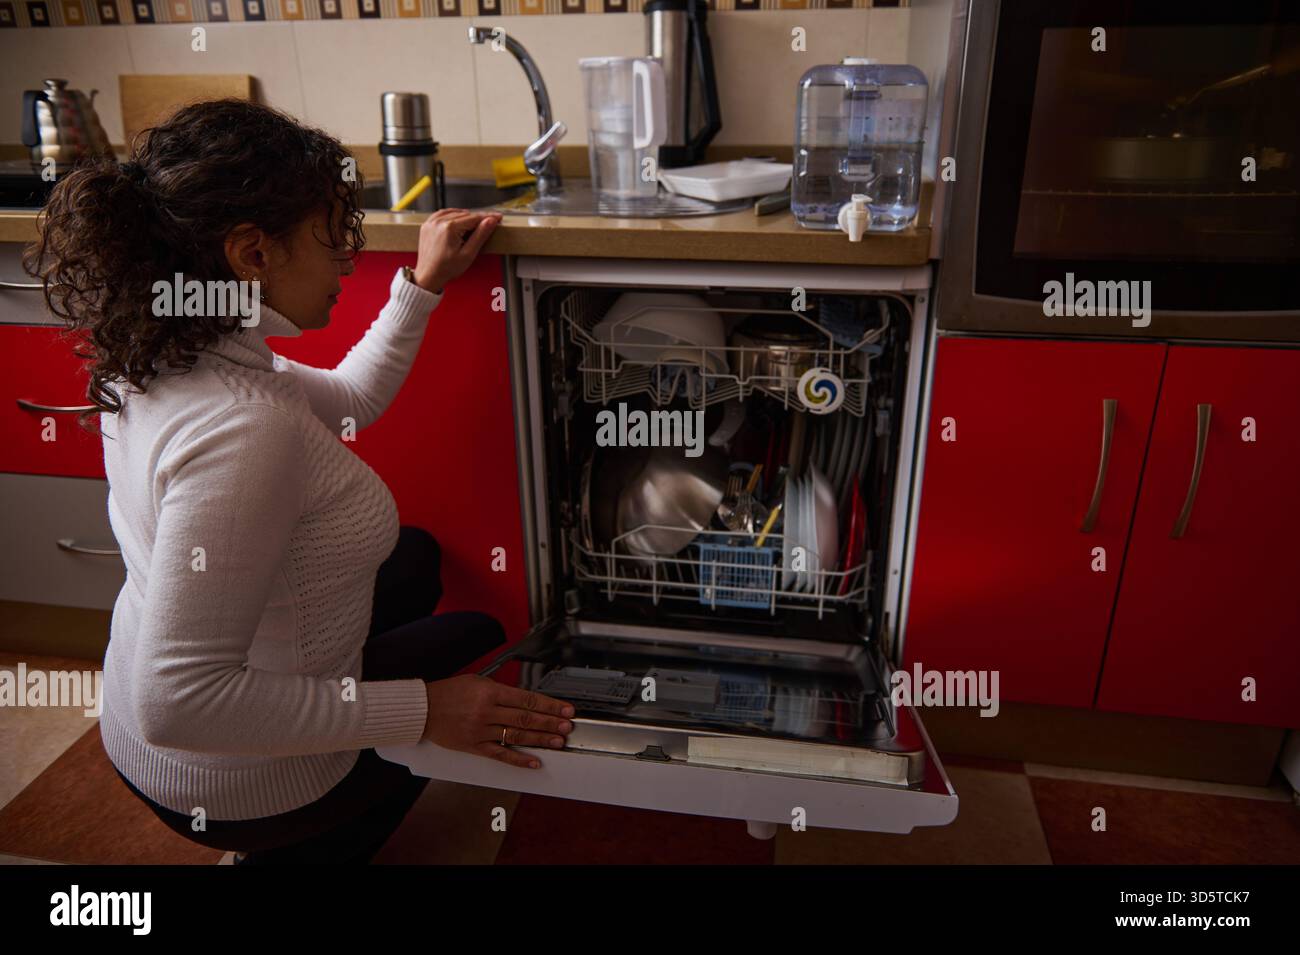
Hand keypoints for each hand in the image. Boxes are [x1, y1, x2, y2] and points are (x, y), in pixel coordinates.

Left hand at [412, 209, 501, 292]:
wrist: (429, 276)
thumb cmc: (446, 269)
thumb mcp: (468, 254)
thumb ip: (480, 235)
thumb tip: (490, 221)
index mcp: (450, 228)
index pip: (474, 218)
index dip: (487, 217)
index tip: (497, 217)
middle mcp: (439, 222)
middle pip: (465, 214)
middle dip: (477, 218)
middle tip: (488, 223)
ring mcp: (431, 222)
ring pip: (454, 212)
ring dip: (465, 216)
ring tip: (474, 225)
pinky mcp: (427, 225)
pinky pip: (442, 213)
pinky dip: (452, 214)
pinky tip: (458, 220)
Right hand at [422, 674, 574, 768]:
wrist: (423, 709)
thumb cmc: (448, 693)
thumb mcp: (477, 681)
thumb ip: (500, 691)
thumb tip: (526, 700)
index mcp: (490, 691)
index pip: (527, 699)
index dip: (550, 705)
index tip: (565, 709)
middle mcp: (487, 711)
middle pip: (526, 718)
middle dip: (550, 722)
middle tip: (567, 726)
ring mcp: (481, 730)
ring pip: (517, 735)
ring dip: (540, 739)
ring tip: (558, 741)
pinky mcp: (474, 746)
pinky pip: (500, 754)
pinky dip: (519, 759)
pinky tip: (534, 761)